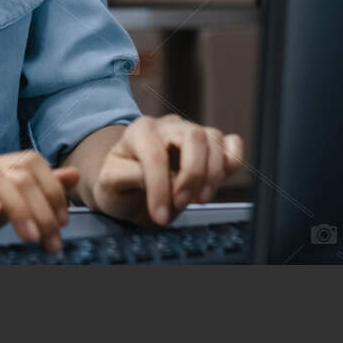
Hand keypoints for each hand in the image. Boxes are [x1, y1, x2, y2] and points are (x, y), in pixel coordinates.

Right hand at [0, 151, 79, 258]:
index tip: (62, 225)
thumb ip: (36, 192)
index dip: (53, 191)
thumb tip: (72, 175)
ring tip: (30, 236)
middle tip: (51, 241)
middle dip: (43, 206)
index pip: (33, 163)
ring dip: (19, 208)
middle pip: (21, 170)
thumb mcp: (3, 208)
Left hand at [85, 115, 243, 226]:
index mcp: (139, 131)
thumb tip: (154, 180)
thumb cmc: (119, 183)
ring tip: (198, 199)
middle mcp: (168, 126)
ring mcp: (192, 132)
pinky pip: (233, 143)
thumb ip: (127, 177)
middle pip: (193, 137)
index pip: (155, 155)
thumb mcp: (109, 183)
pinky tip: (218, 181)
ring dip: (212, 174)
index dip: (160, 188)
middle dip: (192, 175)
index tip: (160, 216)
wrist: (129, 183)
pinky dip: (232, 162)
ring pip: (214, 139)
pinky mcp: (211, 144)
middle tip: (182, 203)